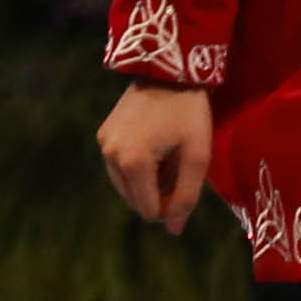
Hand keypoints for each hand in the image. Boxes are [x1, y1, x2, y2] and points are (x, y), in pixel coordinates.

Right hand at [97, 81, 215, 230]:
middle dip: (158, 193)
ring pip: (126, 186)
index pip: (148, 210)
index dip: (170, 206)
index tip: (185, 184)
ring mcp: (104, 144)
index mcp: (133, 163)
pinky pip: (119, 167)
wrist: (169, 69)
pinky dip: (136, 167)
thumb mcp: (197, 156)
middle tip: (178, 165)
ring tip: (167, 155)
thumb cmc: (190, 112)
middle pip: (135, 200)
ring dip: (147, 181)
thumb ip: (186, 196)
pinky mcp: (103, 134)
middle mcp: (111, 156)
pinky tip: (154, 146)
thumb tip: (173, 231)